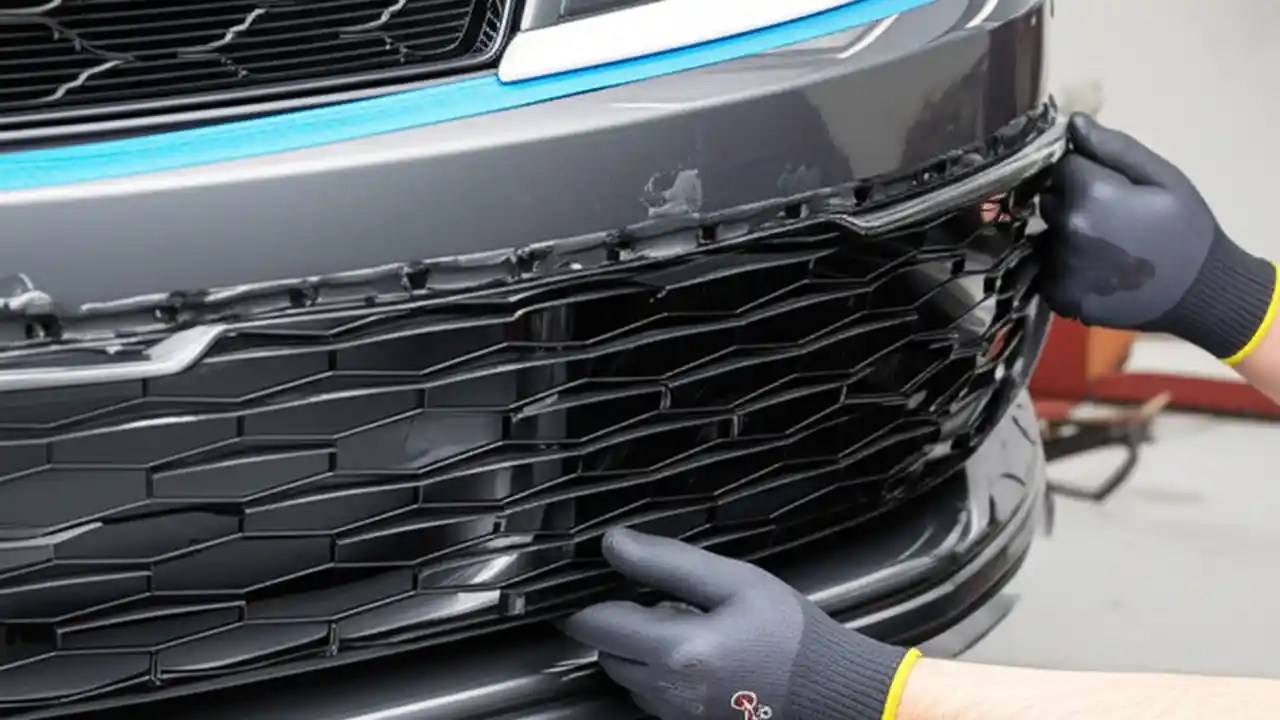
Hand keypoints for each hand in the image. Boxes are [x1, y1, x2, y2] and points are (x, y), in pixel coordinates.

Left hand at [561, 528, 918, 719]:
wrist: (831, 687)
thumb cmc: (788, 631)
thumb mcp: (735, 581)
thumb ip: (668, 562)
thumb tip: (613, 543)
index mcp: (678, 650)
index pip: (596, 625)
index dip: (586, 600)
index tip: (596, 580)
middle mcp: (669, 692)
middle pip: (605, 654)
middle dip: (615, 625)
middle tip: (652, 599)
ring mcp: (678, 715)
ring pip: (626, 679)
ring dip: (636, 651)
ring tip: (678, 625)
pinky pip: (652, 697)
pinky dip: (658, 674)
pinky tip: (693, 653)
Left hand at [1038, 113, 1273, 359]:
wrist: (1199, 290)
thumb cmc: (1185, 227)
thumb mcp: (1161, 177)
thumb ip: (1114, 148)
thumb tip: (1073, 122)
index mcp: (1090, 194)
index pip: (1061, 167)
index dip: (1083, 173)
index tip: (1109, 187)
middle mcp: (1066, 229)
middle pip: (1048, 201)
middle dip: (1072, 202)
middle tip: (1110, 219)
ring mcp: (1059, 266)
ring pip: (1046, 235)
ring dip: (1066, 236)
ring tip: (1105, 248)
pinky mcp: (1057, 295)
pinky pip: (1047, 269)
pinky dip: (1064, 267)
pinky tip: (1096, 269)